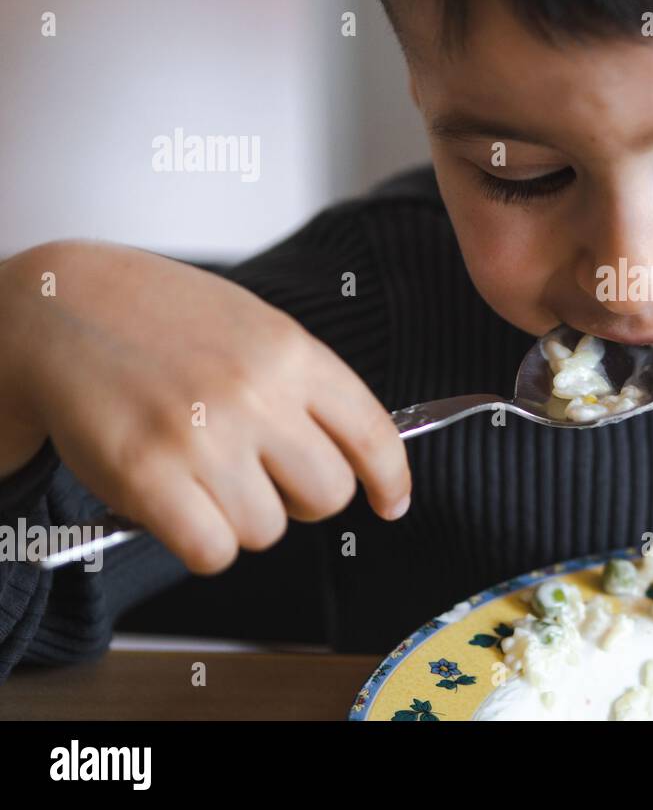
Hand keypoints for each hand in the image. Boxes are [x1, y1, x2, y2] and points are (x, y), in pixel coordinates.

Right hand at [0, 240, 411, 574]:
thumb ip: (306, 386)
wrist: (56, 306)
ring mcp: (204, 436)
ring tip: (200, 474)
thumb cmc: (158, 319)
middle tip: (262, 478)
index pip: (373, 435)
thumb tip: (359, 458)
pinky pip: (213, 552)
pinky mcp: (147, 475)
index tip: (390, 503)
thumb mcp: (254, 327)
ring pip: (267, 531)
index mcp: (292, 352)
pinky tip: (177, 504)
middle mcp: (257, 394)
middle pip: (327, 495)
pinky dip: (199, 543)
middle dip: (301, 500)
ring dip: (238, 518)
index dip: (389, 480)